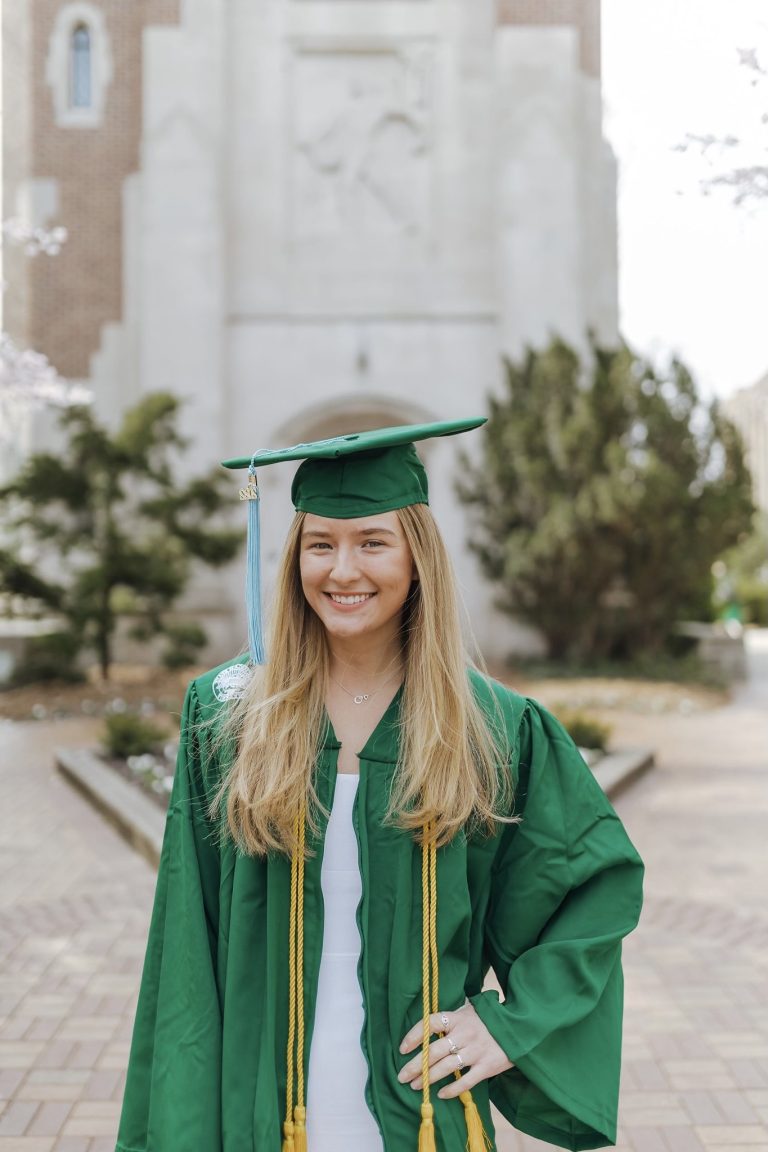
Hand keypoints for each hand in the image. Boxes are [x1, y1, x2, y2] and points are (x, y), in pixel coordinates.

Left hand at [397, 1004, 513, 1099]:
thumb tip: (428, 1028)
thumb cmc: (488, 1019)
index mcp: (457, 1018)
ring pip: (446, 1067)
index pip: (430, 1023)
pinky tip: (441, 1094)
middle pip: (434, 1051)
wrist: (519, 1027)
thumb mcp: (469, 1011)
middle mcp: (464, 1033)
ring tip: (416, 1086)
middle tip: (402, 1076)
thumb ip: (451, 1019)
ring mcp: (476, 1051)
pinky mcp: (487, 1066)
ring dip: (428, 1078)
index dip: (414, 1035)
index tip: (403, 1048)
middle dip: (415, 1065)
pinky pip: (466, 1081)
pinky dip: (452, 1090)